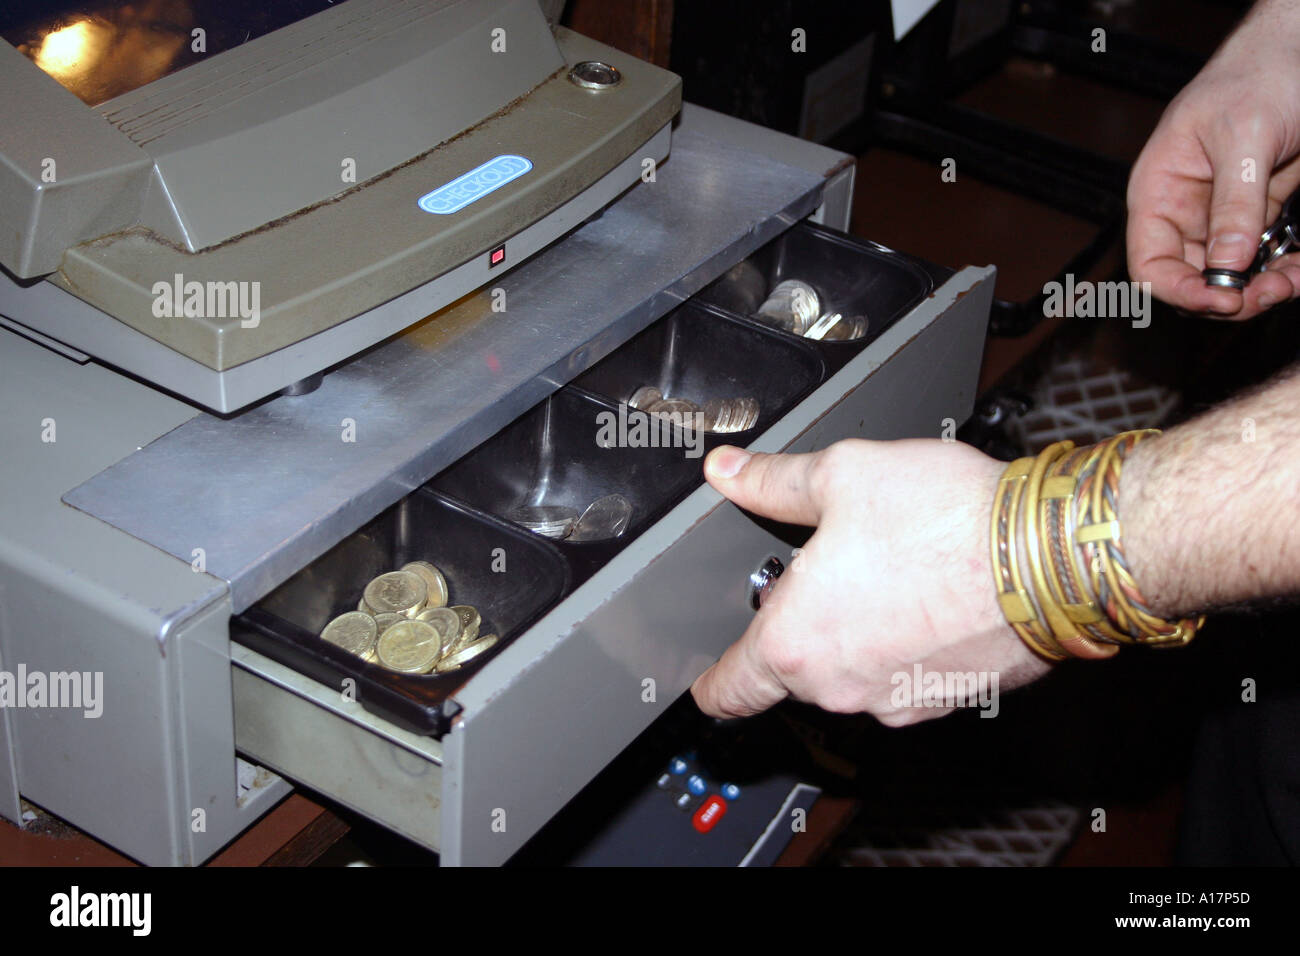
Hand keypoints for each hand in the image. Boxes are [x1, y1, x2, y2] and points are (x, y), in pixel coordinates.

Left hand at [690, 439, 1052, 725]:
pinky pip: (903, 677)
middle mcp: (839, 685)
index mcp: (795, 641)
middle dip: (801, 628)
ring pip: (851, 673)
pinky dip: (904, 646)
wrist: (1049, 556)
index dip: (709, 682)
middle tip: (826, 574)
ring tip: (888, 573)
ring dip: (856, 636)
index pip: (727, 690)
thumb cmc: (948, 520)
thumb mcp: (841, 474)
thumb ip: (772, 481)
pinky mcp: (946, 701)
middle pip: (793, 671)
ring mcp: (896, 701)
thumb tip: (731, 472)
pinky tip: (927, 595)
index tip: (705, 678)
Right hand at [1127, 2, 1299, 318]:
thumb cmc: (1258, 75)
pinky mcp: (1257, 216)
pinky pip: (1262, 261)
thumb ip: (1235, 203)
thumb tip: (1228, 263)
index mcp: (1159, 192)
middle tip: (1267, 294)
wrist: (1298, 49)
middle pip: (1190, 280)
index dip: (1178, 290)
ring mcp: (1221, 218)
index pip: (1150, 263)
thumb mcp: (1246, 137)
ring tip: (1290, 281)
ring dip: (1261, 290)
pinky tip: (1297, 269)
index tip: (1221, 301)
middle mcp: (1184, 212)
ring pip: (1230, 279)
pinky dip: (1281, 272)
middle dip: (1228, 297)